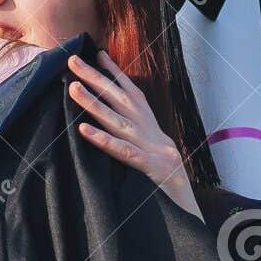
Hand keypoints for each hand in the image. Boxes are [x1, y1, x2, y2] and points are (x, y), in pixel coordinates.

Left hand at [69, 50, 199, 217]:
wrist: (188, 207)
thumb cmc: (163, 181)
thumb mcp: (150, 151)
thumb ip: (131, 134)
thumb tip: (107, 118)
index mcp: (150, 127)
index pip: (131, 93)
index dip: (115, 73)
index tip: (96, 53)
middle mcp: (150, 132)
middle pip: (121, 100)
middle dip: (96, 78)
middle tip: (72, 61)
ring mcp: (151, 148)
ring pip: (118, 121)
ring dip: (94, 103)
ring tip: (73, 88)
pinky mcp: (150, 168)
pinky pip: (123, 152)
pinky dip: (103, 140)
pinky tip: (83, 130)